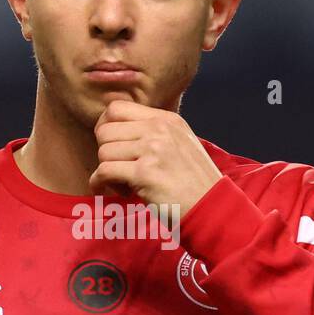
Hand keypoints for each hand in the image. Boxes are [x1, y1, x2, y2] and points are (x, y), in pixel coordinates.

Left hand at [88, 98, 222, 221]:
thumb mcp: (180, 144)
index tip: (109, 146)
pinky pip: (105, 171)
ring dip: (106, 171)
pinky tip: (112, 191)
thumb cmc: (194, 182)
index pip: (116, 108)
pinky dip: (100, 183)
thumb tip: (116, 130)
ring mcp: (152, 149)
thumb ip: (154, 133)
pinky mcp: (145, 173)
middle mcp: (159, 129)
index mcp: (167, 119)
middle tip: (119, 170)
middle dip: (105, 152)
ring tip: (124, 184)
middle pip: (105, 130)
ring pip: (103, 152)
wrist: (213, 206)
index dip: (104, 126)